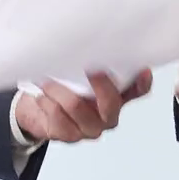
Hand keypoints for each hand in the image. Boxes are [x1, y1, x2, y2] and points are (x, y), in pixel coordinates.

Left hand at [15, 70, 153, 143]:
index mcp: (117, 96)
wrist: (37, 111)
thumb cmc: (62, 87)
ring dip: (58, 89)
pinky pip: (58, 116)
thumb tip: (89, 43)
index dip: (142, 82)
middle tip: (88, 68)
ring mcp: (90, 128)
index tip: (142, 70)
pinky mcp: (70, 136)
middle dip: (99, 84)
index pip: (139, 90)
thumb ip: (89, 62)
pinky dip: (47, 102)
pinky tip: (42, 97)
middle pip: (111, 102)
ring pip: (76, 106)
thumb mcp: (78, 72)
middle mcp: (108, 114)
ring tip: (47, 81)